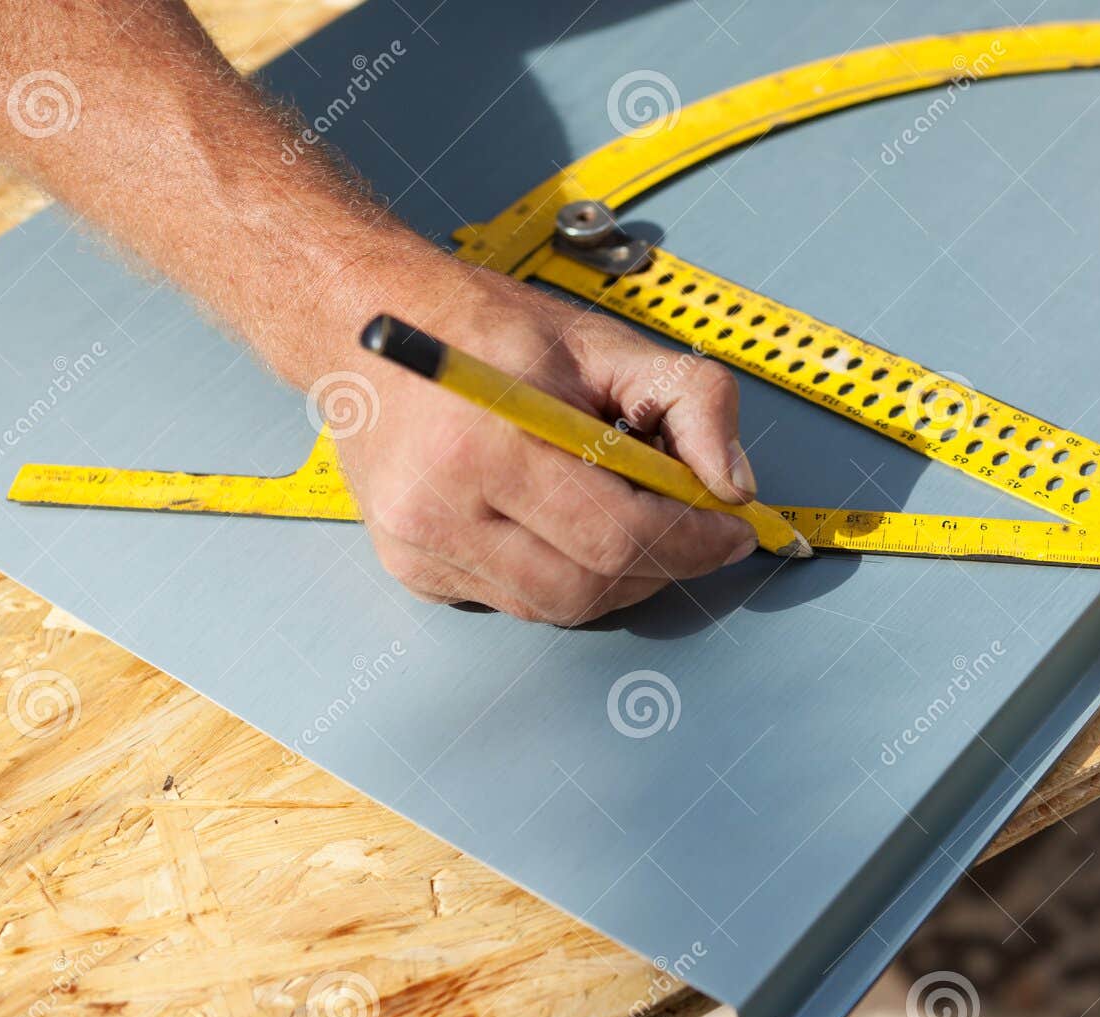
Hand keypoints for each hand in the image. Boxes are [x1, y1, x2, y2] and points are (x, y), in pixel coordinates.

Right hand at [0, 1, 760, 624]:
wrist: (365, 326)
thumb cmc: (485, 328)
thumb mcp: (603, 343)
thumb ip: (690, 399)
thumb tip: (732, 485)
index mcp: (484, 444)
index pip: (614, 533)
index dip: (690, 542)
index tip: (735, 532)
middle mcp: (437, 510)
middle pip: (587, 588)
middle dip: (660, 567)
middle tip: (695, 532)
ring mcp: (417, 550)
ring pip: (554, 607)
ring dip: (616, 578)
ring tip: (634, 522)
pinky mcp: (413, 571)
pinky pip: (515, 601)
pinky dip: (563, 575)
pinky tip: (569, 527)